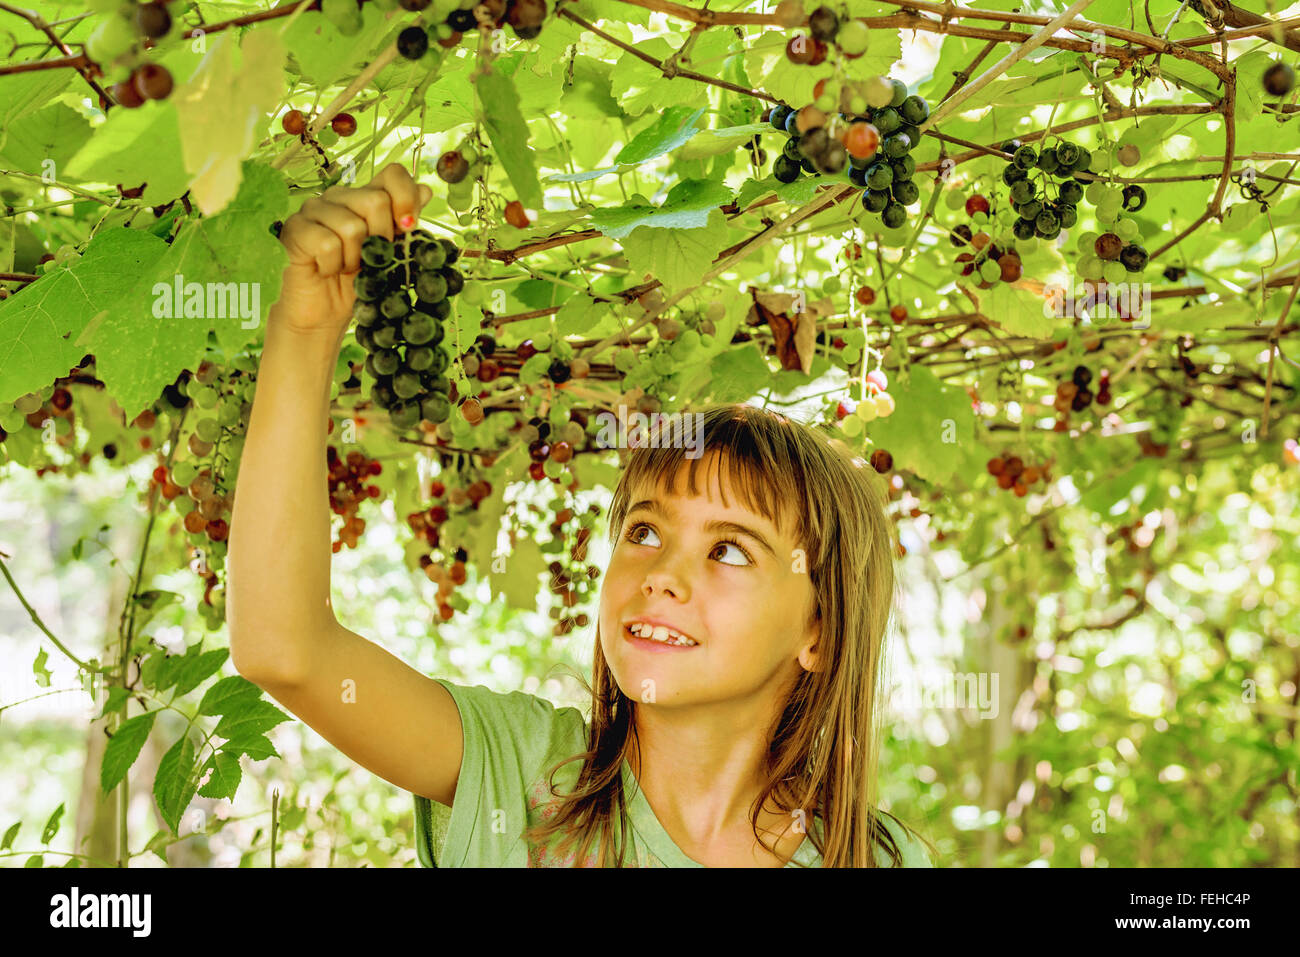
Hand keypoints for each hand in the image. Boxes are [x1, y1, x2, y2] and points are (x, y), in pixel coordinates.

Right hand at [271, 163, 433, 337]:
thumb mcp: (389, 255)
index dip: (406, 198)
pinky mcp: (294, 229)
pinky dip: (332, 266)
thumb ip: (403, 224)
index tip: (409, 228)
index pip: (392, 174)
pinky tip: (325, 271)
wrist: (324, 316)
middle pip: (375, 201)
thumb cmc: (355, 285)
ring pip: (351, 226)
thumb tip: (426, 189)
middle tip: (366, 261)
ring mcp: (313, 210)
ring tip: (344, 268)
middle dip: (380, 240)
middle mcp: (337, 197)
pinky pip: (327, 244)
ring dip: (354, 259)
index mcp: (363, 197)